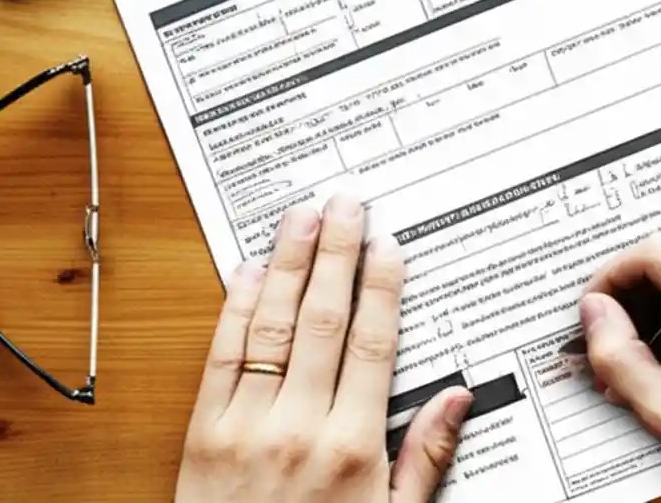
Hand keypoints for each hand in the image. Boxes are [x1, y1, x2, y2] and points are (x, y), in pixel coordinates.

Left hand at [176, 193, 473, 501]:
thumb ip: (425, 457)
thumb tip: (459, 399)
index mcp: (353, 447)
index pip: (371, 343)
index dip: (380, 287)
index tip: (387, 244)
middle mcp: (298, 428)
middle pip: (322, 319)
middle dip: (336, 253)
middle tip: (346, 203)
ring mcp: (245, 427)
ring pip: (271, 326)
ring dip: (287, 263)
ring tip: (301, 216)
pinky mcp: (201, 434)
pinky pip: (220, 357)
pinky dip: (233, 309)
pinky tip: (247, 270)